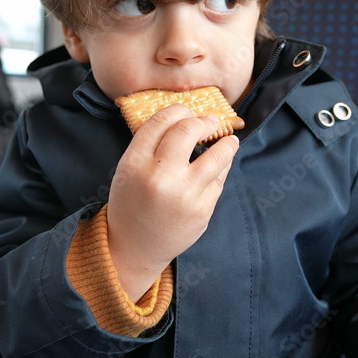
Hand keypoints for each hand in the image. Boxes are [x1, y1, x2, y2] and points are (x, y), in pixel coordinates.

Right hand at [107, 104, 238, 299]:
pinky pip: (219, 180)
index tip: (188, 111)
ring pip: (216, 155)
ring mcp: (184, 194)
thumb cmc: (131, 204)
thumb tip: (184, 119)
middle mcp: (160, 176)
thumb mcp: (127, 170)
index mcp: (135, 163)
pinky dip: (221, 169)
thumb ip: (149, 145)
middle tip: (211, 121)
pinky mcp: (202, 210)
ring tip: (230, 140)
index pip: (161, 121)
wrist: (134, 247)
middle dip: (204, 121)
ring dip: (227, 143)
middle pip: (188, 130)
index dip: (179, 110)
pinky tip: (220, 165)